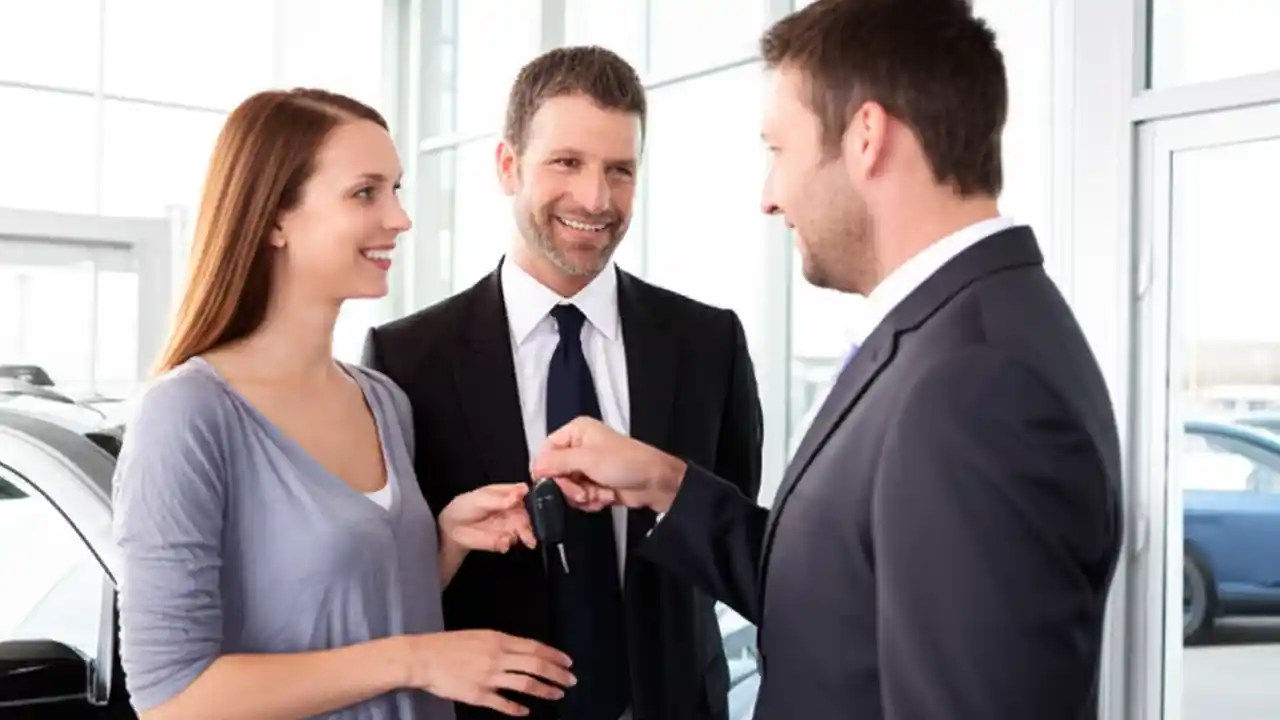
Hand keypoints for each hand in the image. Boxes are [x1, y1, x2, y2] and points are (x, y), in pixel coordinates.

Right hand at [402, 631, 574, 716]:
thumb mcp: (479, 636)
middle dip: (557, 674)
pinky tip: (526, 711)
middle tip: (571, 680)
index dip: (554, 655)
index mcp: (498, 640)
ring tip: (557, 694)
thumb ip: (502, 644)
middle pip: (535, 666)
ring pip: (525, 684)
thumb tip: (524, 652)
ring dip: (544, 690)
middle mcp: (497, 657)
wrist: (423, 658)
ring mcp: (488, 677)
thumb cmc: (450, 645)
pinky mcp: (478, 695)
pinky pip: (503, 703)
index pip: (534, 648)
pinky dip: (517, 709)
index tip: (568, 662)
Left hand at [439, 484, 535, 552]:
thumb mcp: (481, 498)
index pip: (526, 495)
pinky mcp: (503, 541)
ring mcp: (509, 526)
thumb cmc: (466, 506)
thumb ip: (502, 499)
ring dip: (526, 535)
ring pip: (524, 530)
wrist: (451, 527)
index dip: (533, 498)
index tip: (535, 502)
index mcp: (509, 495)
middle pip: (528, 515)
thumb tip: (523, 491)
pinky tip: (504, 543)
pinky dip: (508, 543)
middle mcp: (513, 510)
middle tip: (529, 526)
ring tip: (527, 539)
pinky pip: (510, 543)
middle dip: (531, 522)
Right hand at [530, 416, 686, 512]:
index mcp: (577, 432)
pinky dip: (590, 501)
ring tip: (597, 493)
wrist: (655, 483)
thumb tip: (536, 466)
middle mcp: (580, 448)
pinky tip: (604, 497)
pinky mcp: (595, 484)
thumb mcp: (587, 459)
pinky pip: (580, 498)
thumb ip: (557, 462)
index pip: (546, 450)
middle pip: (555, 472)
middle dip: (568, 486)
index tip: (548, 482)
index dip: (545, 469)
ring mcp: (588, 467)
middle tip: (581, 490)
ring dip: (581, 496)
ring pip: (567, 488)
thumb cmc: (629, 462)